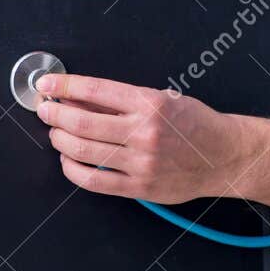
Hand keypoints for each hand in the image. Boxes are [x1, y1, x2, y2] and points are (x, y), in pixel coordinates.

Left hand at [33, 74, 247, 203]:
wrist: (224, 155)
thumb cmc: (194, 123)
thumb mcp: (162, 98)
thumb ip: (121, 100)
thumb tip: (78, 97)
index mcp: (150, 103)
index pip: (94, 90)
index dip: (64, 85)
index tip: (48, 83)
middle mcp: (144, 132)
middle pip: (81, 122)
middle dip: (54, 113)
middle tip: (45, 108)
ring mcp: (141, 162)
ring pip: (83, 150)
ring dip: (60, 138)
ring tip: (56, 132)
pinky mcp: (139, 186)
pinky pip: (94, 181)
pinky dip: (73, 169)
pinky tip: (68, 160)